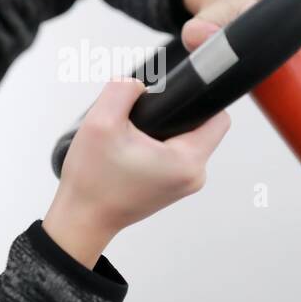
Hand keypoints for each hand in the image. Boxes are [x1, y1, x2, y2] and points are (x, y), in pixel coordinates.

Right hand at [43, 77, 230, 266]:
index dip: (200, 98)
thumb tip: (138, 83)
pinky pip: (176, 155)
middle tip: (145, 117)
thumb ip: (123, 89)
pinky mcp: (172, 187)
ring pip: (188, 140)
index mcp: (186, 161)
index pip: (219, 117)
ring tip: (136, 134)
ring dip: (166, 131)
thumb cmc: (92, 183)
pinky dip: (159, 146)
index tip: (176, 95)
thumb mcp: (100, 123)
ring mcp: (184, 184)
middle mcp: (193, 176)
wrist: (81, 218)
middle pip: (203, 127)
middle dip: (177, 114)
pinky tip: (135, 147)